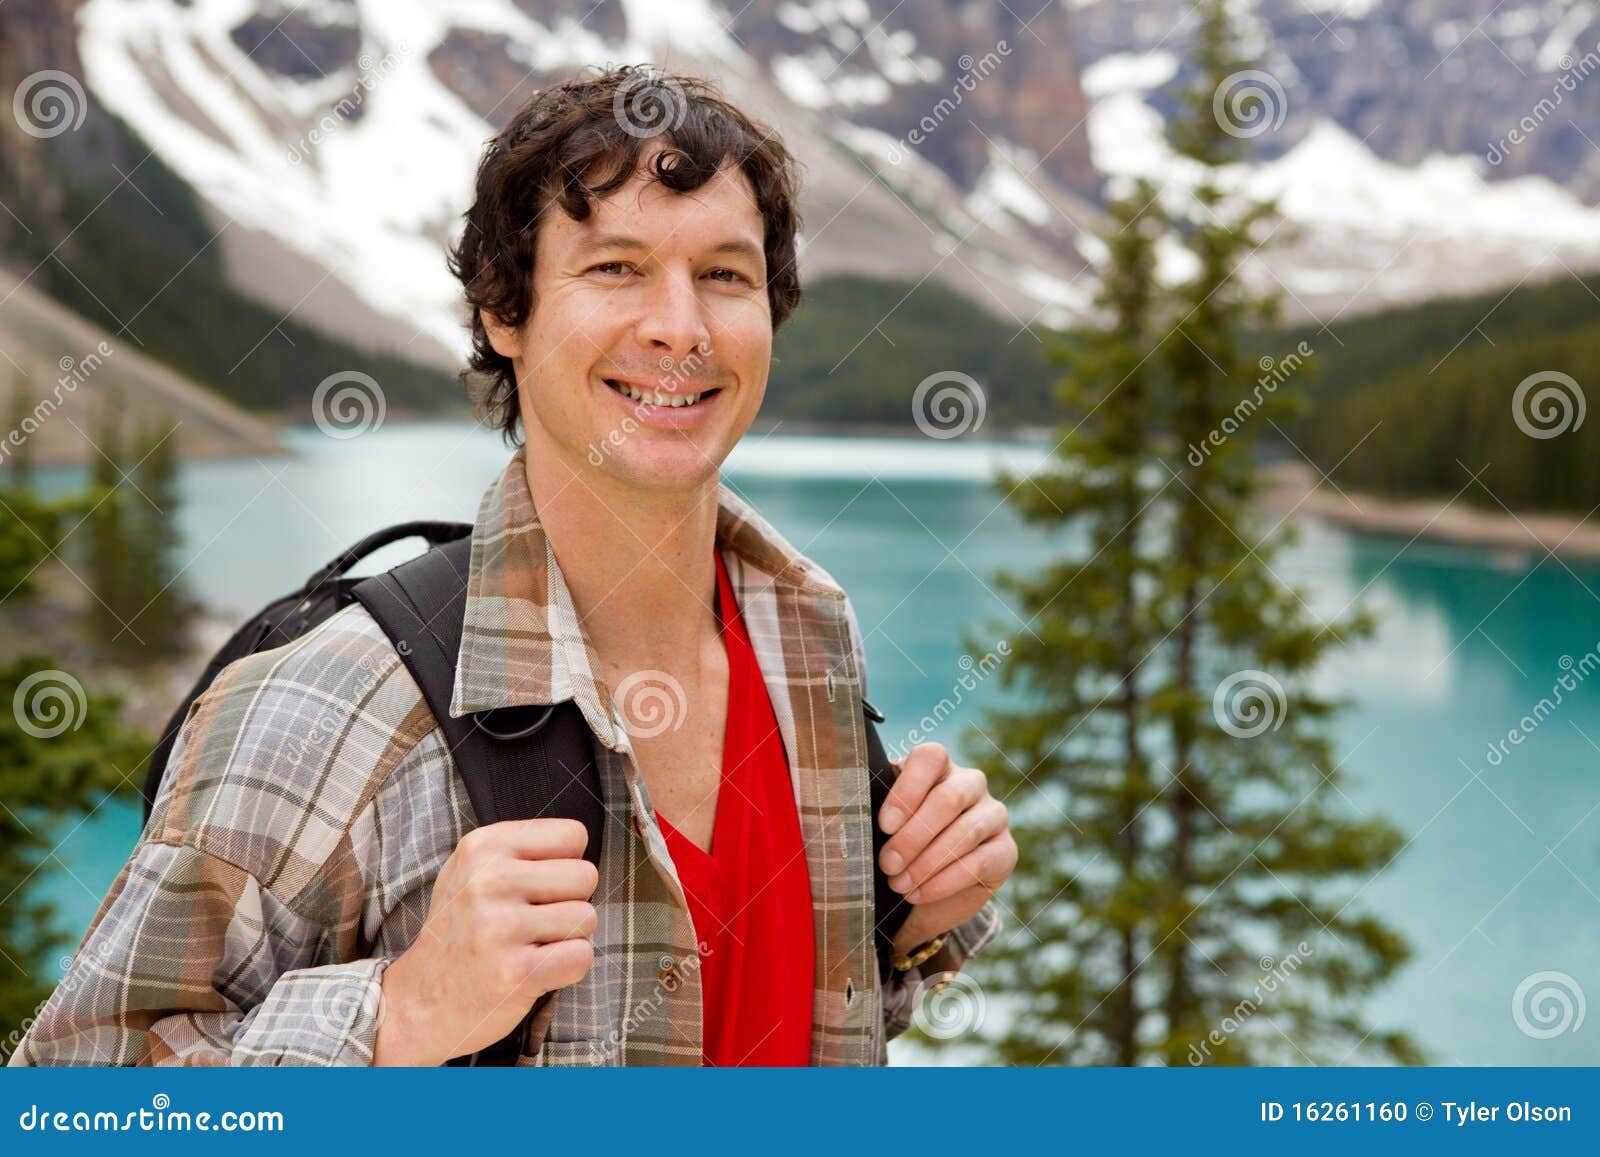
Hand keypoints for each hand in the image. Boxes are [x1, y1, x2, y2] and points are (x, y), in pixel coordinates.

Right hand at [374, 818, 598, 1065]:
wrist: (420, 1001)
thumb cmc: (462, 931)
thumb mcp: (472, 870)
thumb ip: (522, 849)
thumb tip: (579, 844)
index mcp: (483, 847)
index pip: (573, 836)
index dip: (565, 864)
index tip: (536, 887)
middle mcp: (488, 880)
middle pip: (586, 875)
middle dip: (570, 901)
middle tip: (534, 922)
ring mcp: (499, 927)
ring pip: (587, 917)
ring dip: (568, 937)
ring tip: (529, 945)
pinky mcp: (515, 972)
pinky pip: (582, 956)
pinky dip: (569, 967)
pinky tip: (536, 969)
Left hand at [877, 743, 1015, 957]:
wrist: (923, 894)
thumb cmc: (898, 848)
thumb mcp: (883, 827)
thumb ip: (874, 810)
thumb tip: (851, 815)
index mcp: (938, 767)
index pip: (931, 757)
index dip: (908, 790)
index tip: (884, 825)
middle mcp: (970, 783)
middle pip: (949, 798)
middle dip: (913, 836)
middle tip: (887, 864)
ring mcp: (993, 814)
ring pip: (966, 831)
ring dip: (927, 862)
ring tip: (899, 884)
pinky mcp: (1006, 850)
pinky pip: (980, 862)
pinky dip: (944, 882)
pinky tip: (918, 893)